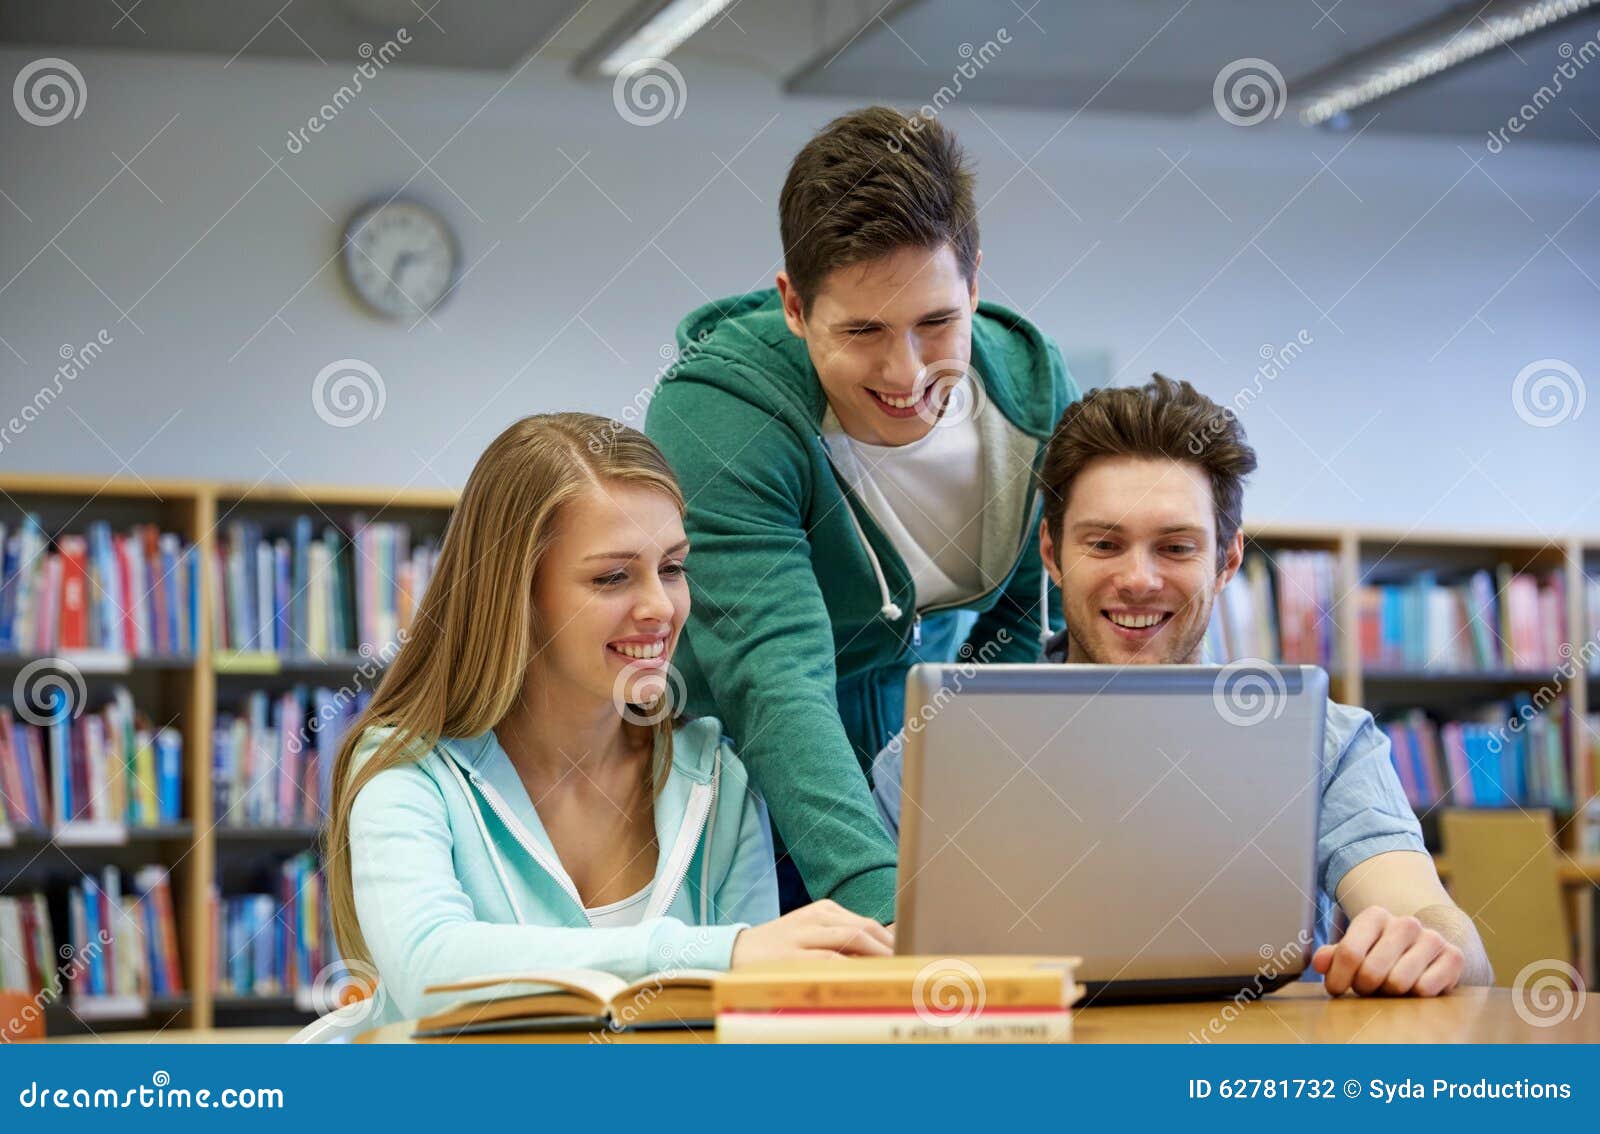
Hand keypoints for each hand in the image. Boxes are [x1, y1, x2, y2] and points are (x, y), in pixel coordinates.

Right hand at [730, 899, 894, 966]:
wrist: (734, 951)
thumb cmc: (782, 950)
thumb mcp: (814, 937)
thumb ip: (846, 941)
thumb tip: (890, 949)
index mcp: (824, 910)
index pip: (867, 923)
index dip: (892, 942)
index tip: (910, 960)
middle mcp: (815, 917)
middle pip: (863, 929)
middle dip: (889, 950)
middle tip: (907, 971)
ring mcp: (801, 934)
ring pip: (850, 940)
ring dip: (876, 959)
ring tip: (892, 977)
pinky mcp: (790, 955)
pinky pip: (828, 960)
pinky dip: (850, 970)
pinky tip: (863, 981)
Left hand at [1311, 906, 1464, 996]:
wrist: (1424, 951)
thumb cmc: (1381, 955)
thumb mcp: (1355, 951)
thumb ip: (1333, 955)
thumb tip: (1318, 962)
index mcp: (1375, 915)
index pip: (1348, 953)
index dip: (1338, 978)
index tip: (1336, 989)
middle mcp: (1405, 923)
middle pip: (1371, 972)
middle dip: (1364, 987)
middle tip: (1367, 987)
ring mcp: (1432, 938)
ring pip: (1398, 983)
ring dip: (1389, 993)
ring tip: (1389, 986)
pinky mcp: (1453, 957)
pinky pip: (1425, 989)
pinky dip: (1415, 996)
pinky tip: (1414, 986)